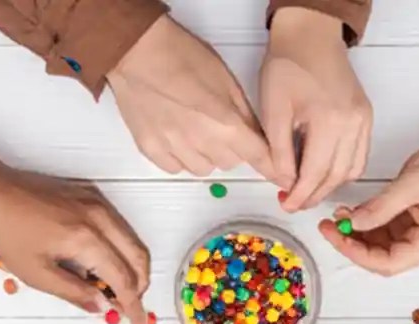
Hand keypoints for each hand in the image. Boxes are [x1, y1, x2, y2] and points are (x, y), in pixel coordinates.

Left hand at [0, 169, 149, 323]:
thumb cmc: (8, 231)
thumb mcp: (36, 273)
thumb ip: (74, 292)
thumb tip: (103, 307)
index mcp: (85, 238)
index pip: (122, 279)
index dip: (133, 305)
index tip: (137, 322)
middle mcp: (99, 217)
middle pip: (139, 258)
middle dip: (140, 287)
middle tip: (130, 307)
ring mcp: (99, 203)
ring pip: (133, 241)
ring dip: (133, 268)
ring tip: (116, 289)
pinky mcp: (94, 196)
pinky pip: (120, 227)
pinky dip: (122, 249)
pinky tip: (104, 264)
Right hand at [108, 17, 278, 181]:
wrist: (137, 51)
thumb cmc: (180, 55)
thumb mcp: (227, 80)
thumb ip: (245, 115)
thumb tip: (257, 136)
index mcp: (225, 125)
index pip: (258, 157)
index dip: (272, 168)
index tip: (281, 177)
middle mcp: (201, 143)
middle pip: (232, 163)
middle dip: (234, 148)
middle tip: (223, 125)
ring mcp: (174, 148)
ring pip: (205, 169)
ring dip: (208, 154)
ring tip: (197, 128)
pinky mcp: (151, 149)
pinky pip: (176, 167)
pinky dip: (182, 158)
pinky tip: (179, 136)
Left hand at [261, 7, 371, 210]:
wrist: (310, 37)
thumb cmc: (288, 66)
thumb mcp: (273, 110)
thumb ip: (279, 152)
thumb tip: (284, 183)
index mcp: (329, 120)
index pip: (315, 173)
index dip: (299, 194)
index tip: (285, 204)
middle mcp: (353, 123)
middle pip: (335, 176)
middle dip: (313, 195)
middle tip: (293, 203)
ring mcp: (363, 120)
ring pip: (351, 170)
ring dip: (330, 186)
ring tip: (307, 192)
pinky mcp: (366, 116)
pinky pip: (360, 156)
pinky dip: (343, 171)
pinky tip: (325, 174)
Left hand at [318, 140, 418, 275]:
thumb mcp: (413, 183)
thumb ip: (382, 206)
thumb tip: (354, 223)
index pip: (386, 263)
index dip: (356, 253)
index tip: (335, 235)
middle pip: (380, 259)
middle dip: (352, 244)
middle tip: (327, 225)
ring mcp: (417, 239)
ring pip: (378, 247)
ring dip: (357, 233)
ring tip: (338, 214)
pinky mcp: (411, 228)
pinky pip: (383, 232)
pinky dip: (366, 223)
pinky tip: (352, 211)